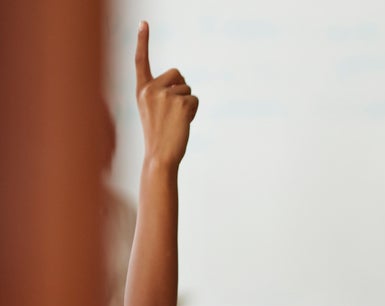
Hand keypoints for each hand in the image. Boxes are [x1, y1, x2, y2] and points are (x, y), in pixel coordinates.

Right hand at [135, 22, 198, 165]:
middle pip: (178, 73)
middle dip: (182, 88)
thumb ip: (162, 92)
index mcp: (141, 89)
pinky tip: (183, 122)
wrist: (159, 155)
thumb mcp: (153, 109)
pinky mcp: (181, 103)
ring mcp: (165, 95)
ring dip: (188, 102)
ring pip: (188, 88)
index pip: (140, 60)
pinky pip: (195, 99)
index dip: (142, 40)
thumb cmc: (158, 135)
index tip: (144, 22)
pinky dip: (194, 111)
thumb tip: (183, 82)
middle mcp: (150, 89)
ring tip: (176, 120)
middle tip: (173, 111)